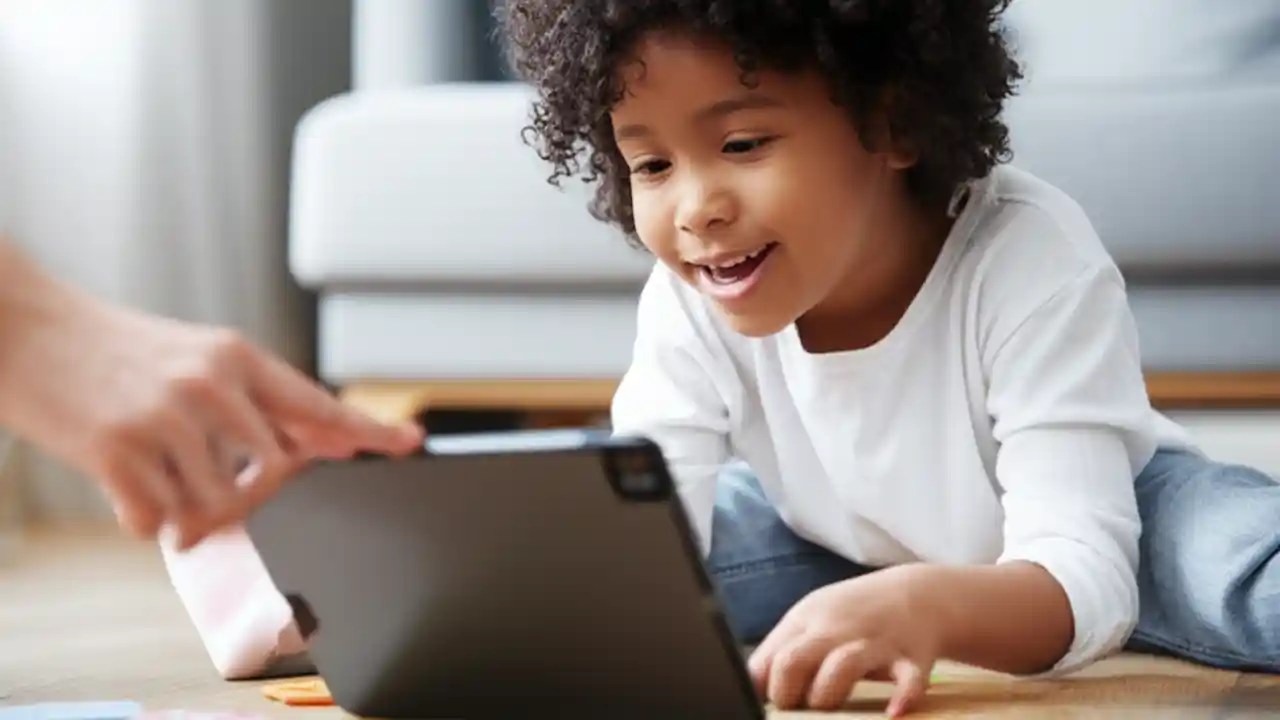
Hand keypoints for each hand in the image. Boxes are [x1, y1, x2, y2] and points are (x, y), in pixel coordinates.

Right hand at [0, 272, 422, 548]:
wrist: (26, 328)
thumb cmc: (114, 349)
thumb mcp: (196, 358)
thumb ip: (254, 400)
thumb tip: (312, 446)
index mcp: (237, 358)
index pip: (317, 404)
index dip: (367, 429)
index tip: (410, 443)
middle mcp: (211, 385)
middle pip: (274, 474)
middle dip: (251, 497)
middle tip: (211, 494)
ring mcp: (165, 418)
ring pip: (215, 507)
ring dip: (191, 516)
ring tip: (162, 489)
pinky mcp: (117, 450)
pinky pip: (156, 522)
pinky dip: (144, 521)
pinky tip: (127, 491)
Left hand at [747, 564, 941, 715]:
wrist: (919, 593)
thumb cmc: (854, 615)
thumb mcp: (813, 619)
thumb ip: (783, 650)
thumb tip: (751, 685)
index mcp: (807, 621)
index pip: (768, 660)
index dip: (762, 689)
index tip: (770, 702)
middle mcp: (836, 630)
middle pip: (794, 661)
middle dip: (786, 694)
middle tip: (796, 706)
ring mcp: (873, 643)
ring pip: (842, 667)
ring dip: (828, 693)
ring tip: (829, 705)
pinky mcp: (910, 658)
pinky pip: (908, 680)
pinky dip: (903, 697)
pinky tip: (894, 712)